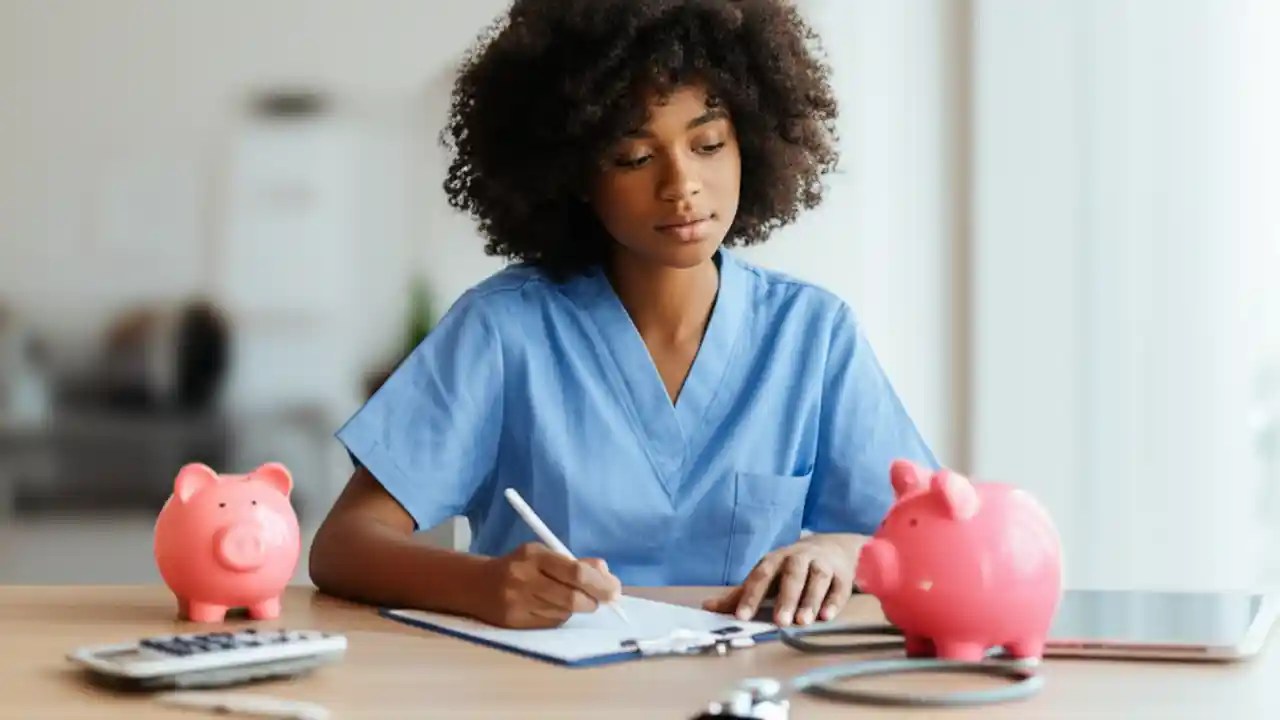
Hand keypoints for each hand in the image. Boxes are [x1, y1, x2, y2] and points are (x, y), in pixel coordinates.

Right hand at [480, 542, 621, 628]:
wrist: (475, 584)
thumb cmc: (518, 566)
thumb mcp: (543, 554)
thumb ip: (575, 562)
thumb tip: (606, 573)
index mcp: (533, 555)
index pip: (575, 571)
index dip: (600, 583)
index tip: (614, 590)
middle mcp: (523, 578)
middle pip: (572, 597)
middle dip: (593, 600)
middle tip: (601, 599)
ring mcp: (517, 602)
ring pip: (564, 612)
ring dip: (577, 608)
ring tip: (574, 599)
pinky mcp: (514, 622)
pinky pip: (551, 623)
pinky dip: (560, 616)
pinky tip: (554, 607)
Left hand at [702, 533, 862, 626]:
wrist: (831, 547)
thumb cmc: (790, 569)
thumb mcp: (766, 577)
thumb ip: (740, 594)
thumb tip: (707, 607)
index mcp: (775, 560)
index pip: (761, 576)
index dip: (751, 595)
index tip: (741, 616)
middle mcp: (798, 558)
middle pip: (792, 575)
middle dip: (786, 598)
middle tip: (780, 622)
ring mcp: (821, 565)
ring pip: (816, 580)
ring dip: (810, 600)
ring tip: (803, 622)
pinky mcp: (842, 575)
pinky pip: (839, 587)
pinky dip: (833, 602)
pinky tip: (827, 617)